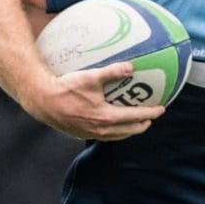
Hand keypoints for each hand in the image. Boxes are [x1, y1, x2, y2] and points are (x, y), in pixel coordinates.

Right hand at [26, 62, 164, 140]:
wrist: (42, 102)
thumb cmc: (66, 88)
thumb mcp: (90, 77)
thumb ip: (112, 72)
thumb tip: (131, 67)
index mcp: (106, 117)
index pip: (135, 117)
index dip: (150, 113)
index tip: (161, 109)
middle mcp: (101, 129)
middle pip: (129, 130)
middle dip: (142, 125)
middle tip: (150, 118)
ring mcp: (91, 134)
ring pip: (117, 136)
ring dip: (129, 130)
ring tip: (135, 124)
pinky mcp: (81, 134)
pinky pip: (105, 136)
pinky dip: (115, 132)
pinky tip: (112, 126)